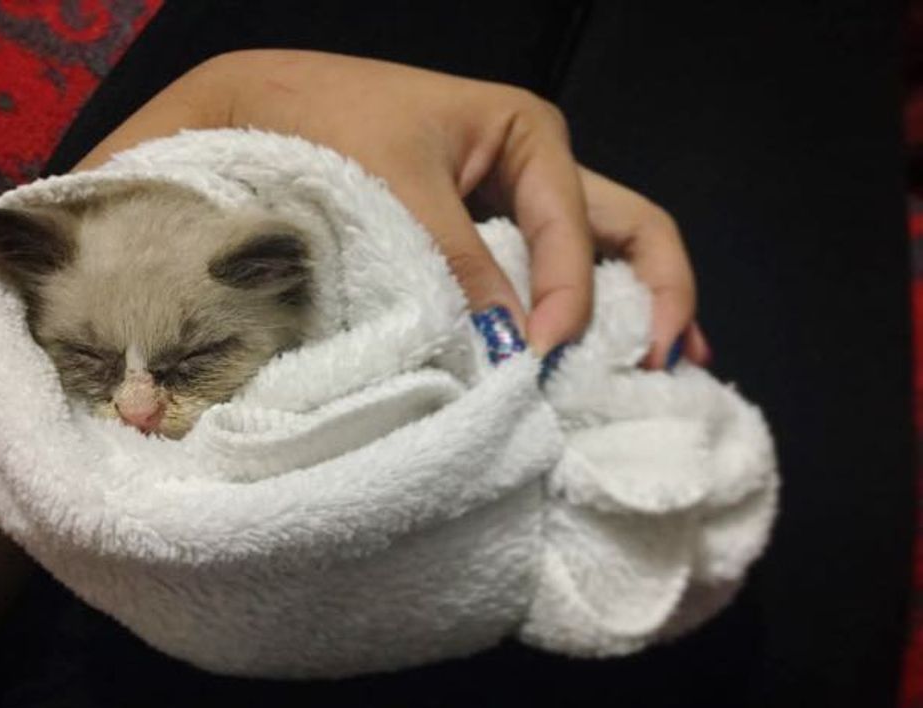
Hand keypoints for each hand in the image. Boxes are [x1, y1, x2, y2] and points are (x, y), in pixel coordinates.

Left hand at [76, 50, 707, 364]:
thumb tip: (513, 348)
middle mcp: (540, 170)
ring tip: (657, 374)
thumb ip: (461, 265)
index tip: (542, 358)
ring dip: (634, 310)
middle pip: (629, 230)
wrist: (261, 111)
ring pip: (601, 255)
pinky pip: (549, 275)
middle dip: (659, 296)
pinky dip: (579, 314)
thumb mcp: (399, 190)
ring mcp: (518, 205)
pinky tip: (596, 356)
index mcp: (530, 136)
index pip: (578, 228)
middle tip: (666, 368)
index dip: (572, 298)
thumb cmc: (329, 126)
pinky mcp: (487, 237)